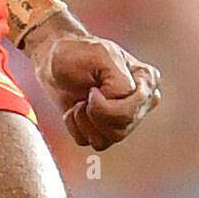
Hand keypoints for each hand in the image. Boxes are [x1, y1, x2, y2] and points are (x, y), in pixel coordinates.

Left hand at [24, 11, 160, 150]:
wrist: (51, 61)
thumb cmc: (74, 53)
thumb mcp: (98, 56)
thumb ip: (119, 82)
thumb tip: (123, 108)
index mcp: (147, 81)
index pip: (133, 110)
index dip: (106, 106)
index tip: (92, 89)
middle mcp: (141, 102)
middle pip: (122, 128)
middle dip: (94, 113)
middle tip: (85, 93)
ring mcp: (125, 119)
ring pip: (110, 139)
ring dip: (85, 120)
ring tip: (80, 99)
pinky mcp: (107, 130)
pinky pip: (93, 143)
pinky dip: (77, 127)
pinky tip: (76, 108)